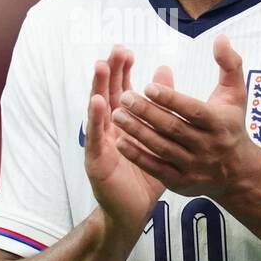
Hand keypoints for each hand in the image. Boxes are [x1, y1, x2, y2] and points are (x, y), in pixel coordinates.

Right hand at [84, 44, 174, 231]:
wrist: (133, 211)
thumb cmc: (146, 175)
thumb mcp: (157, 138)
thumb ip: (161, 106)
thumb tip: (165, 71)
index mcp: (122, 123)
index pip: (120, 90)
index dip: (122, 71)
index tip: (126, 50)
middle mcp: (108, 130)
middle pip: (106, 94)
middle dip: (109, 71)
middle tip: (115, 49)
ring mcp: (100, 144)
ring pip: (97, 111)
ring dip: (97, 87)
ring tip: (101, 65)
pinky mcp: (96, 161)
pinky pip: (95, 137)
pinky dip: (95, 119)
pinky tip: (97, 102)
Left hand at [109, 33, 260, 198]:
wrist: (239, 172)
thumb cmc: (231, 125)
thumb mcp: (236, 94)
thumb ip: (229, 64)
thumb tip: (220, 38)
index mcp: (219, 123)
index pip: (192, 110)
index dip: (170, 98)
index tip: (147, 85)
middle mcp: (207, 146)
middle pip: (173, 129)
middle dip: (147, 112)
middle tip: (124, 97)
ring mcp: (194, 167)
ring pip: (161, 148)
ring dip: (137, 132)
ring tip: (116, 114)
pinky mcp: (181, 182)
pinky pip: (156, 168)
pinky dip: (138, 156)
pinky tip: (119, 141)